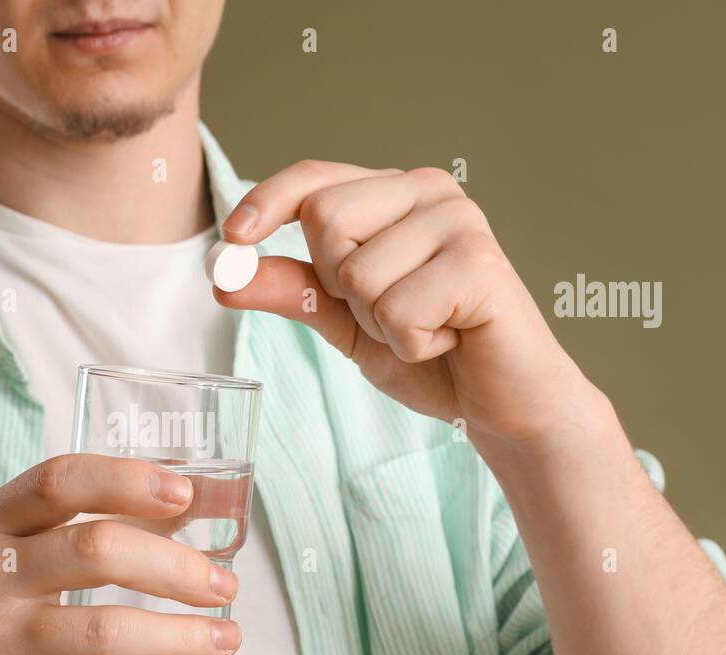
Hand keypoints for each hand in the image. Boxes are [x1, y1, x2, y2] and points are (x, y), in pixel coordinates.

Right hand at [0, 454, 240, 654]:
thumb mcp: (5, 548)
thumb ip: (86, 520)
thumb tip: (194, 496)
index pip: (61, 481)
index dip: (129, 479)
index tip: (187, 491)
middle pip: (97, 551)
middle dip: (176, 567)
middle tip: (226, 584)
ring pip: (105, 632)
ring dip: (181, 636)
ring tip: (227, 637)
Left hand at [216, 160, 600, 444]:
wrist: (502, 404)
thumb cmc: (431, 356)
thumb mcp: (345, 323)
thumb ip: (293, 292)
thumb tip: (223, 278)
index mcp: (396, 194)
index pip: (315, 179)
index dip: (267, 202)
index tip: (235, 237)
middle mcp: (430, 191)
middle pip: (325, 221)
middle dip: (340, 289)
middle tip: (390, 314)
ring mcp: (460, 221)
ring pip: (357, 274)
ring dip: (379, 325)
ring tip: (427, 329)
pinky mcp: (480, 264)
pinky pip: (397, 310)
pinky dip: (412, 345)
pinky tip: (449, 340)